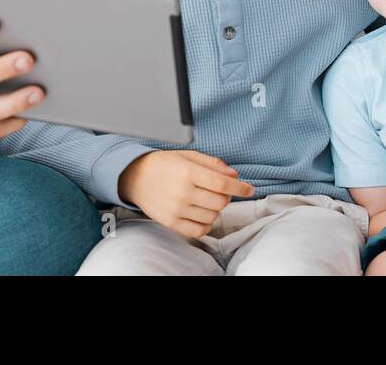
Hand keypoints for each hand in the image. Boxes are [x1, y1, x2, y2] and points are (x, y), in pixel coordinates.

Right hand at [118, 150, 253, 238]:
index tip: (249, 189)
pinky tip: (204, 213)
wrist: (136, 177)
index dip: (240, 188)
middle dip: (227, 197)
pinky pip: (199, 230)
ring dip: (217, 209)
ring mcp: (176, 209)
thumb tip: (234, 176)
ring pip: (212, 216)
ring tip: (207, 199)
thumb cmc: (165, 164)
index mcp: (188, 171)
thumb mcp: (188, 155)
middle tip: (221, 190)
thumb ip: (213, 164)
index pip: (222, 184)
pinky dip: (207, 224)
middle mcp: (183, 192)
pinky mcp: (171, 222)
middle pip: (220, 202)